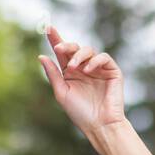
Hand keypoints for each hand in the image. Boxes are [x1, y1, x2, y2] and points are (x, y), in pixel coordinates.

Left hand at [38, 24, 125, 138]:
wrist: (100, 126)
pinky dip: (95, 61)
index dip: (56, 39)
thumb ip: (53, 75)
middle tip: (59, 48)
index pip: (63, 53)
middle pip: (75, 48)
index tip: (47, 28)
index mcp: (71, 73)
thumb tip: (41, 56)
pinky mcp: (112, 72)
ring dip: (79, 55)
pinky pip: (104, 58)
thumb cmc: (80, 113)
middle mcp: (84, 68)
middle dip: (67, 45)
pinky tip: (87, 70)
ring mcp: (99, 69)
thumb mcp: (62, 93)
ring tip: (73, 67)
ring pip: (89, 50)